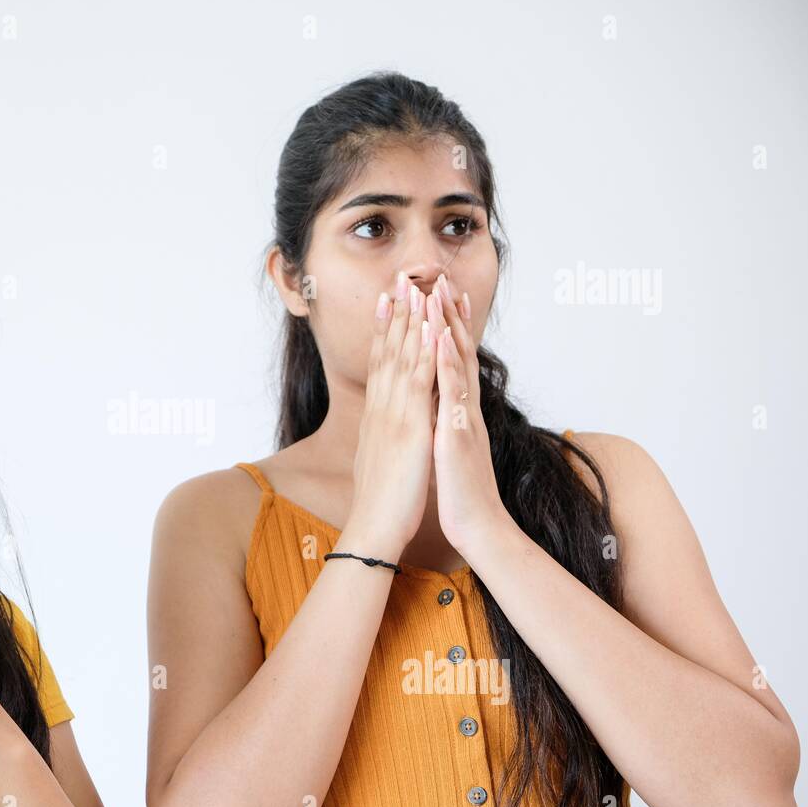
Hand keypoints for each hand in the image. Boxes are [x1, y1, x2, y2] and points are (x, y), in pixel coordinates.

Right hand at [343, 273, 439, 555]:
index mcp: (378, 416)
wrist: (376, 527)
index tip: (388, 303)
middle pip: (388, 352)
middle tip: (398, 279)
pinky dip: (424, 350)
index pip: (381, 364)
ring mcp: (394, 415)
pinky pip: (418, 380)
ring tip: (414, 287)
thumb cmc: (383, 503)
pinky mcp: (409, 426)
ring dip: (410, 320)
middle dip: (396, 314)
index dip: (385, 331)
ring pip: (402, 358)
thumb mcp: (381, 461)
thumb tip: (386, 428)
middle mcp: (382, 408)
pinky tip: (431, 327)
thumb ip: (384, 438)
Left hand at [426, 273, 510, 554]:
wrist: (478, 527)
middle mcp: (465, 410)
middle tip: (442, 279)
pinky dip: (449, 365)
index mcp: (458, 413)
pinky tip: (442, 341)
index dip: (447, 330)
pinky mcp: (460, 436)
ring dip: (450, 328)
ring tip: (439, 294)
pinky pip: (455, 394)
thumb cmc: (461, 492)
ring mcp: (465, 419)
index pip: (453, 363)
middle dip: (450, 316)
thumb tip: (440, 408)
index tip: (439, 298)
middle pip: (460, 354)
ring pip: (459, 365)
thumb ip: (447, 424)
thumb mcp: (449, 448)